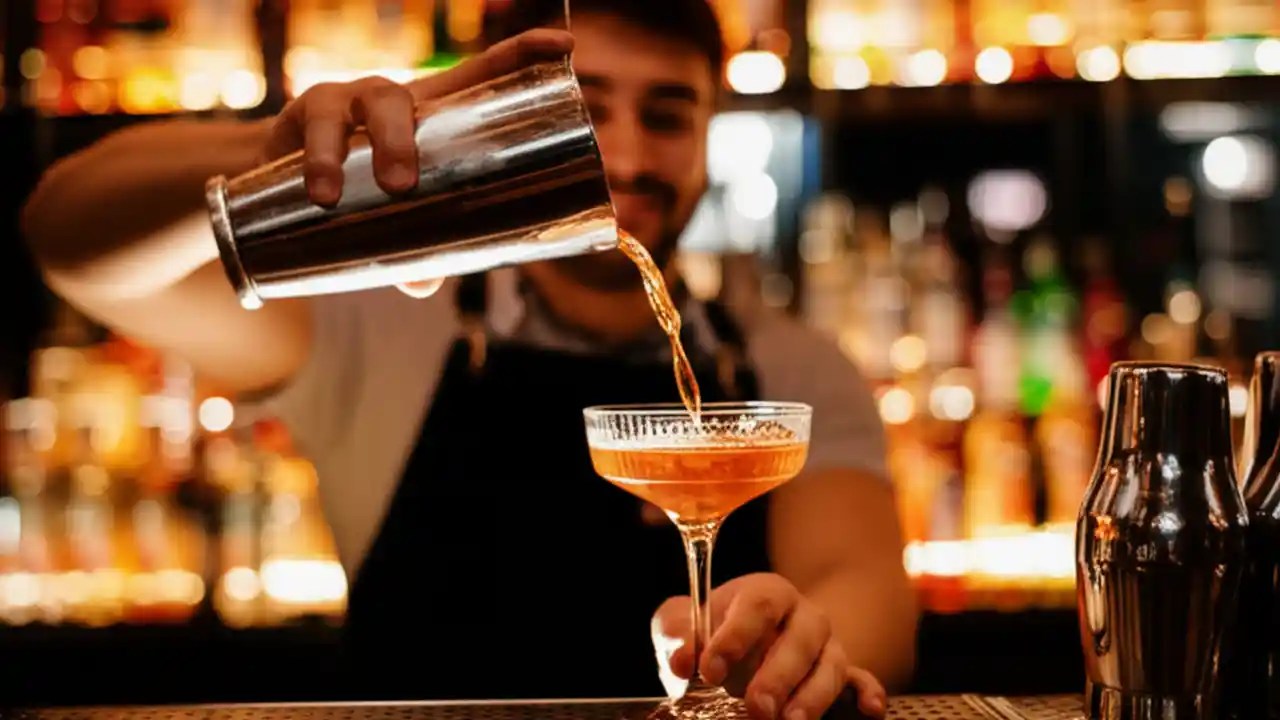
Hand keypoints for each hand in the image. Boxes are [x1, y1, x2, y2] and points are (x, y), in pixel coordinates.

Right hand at [259, 27, 574, 298]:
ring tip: (338, 195)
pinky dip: (312, 163)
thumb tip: (422, 283)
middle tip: (403, 186)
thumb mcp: (397, 215)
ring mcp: (344, 101)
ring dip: (346, 151)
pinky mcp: (301, 116)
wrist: (286, 179)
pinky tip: (316, 193)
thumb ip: (416, 247)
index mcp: (431, 111)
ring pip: (352, 109)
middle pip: (399, 99)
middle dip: (401, 137)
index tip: (565, 49)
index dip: (521, 54)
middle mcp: (389, 99)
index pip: (480, 73)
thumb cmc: (363, 192)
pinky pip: (308, 130)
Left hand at [652, 573, 886, 719]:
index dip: (735, 636)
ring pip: (831, 665)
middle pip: (800, 638)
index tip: (708, 669)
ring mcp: (826, 645)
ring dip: (813, 696)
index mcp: (766, 593)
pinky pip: (860, 680)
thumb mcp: (683, 624)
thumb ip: (678, 633)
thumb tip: (681, 658)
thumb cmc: (712, 631)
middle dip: (777, 675)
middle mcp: (803, 615)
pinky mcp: (841, 674)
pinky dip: (868, 694)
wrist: (741, 644)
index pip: (758, 605)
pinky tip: (870, 710)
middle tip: (755, 707)